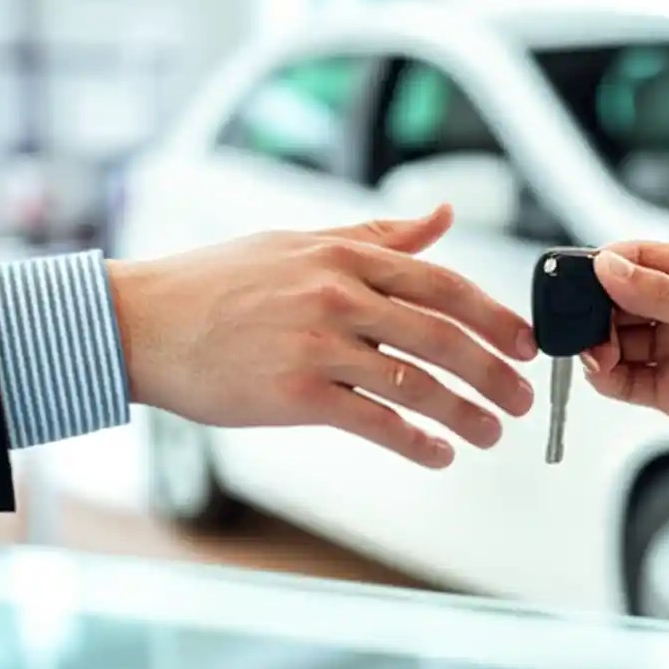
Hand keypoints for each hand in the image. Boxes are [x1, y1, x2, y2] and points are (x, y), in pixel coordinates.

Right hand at [109, 204, 536, 468]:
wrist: (141, 322)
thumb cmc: (220, 281)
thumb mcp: (301, 240)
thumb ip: (378, 234)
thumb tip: (442, 215)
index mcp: (345, 255)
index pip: (442, 284)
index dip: (494, 316)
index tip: (526, 342)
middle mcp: (338, 295)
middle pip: (441, 336)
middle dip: (494, 371)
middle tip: (524, 398)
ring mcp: (317, 344)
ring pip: (415, 383)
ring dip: (465, 413)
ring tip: (492, 433)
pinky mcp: (294, 392)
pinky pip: (373, 421)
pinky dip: (414, 441)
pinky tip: (439, 453)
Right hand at [583, 242, 668, 466]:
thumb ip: (662, 295)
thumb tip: (610, 267)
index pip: (641, 258)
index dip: (606, 265)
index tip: (578, 280)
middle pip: (622, 299)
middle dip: (596, 310)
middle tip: (582, 327)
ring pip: (619, 339)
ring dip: (599, 346)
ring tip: (596, 356)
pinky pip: (626, 378)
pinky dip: (607, 377)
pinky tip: (603, 375)